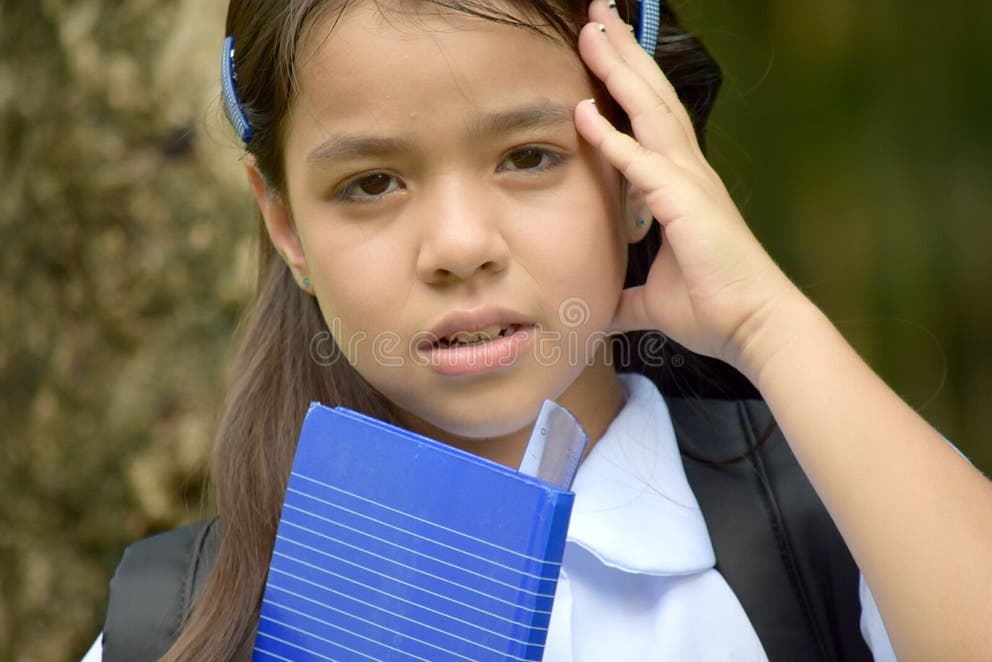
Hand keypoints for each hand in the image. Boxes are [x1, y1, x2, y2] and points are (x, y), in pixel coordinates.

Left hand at [574, 0, 800, 373]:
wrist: (752, 329)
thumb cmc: (713, 309)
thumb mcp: (652, 299)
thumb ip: (624, 295)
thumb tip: (600, 308)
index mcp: (682, 184)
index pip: (649, 118)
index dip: (625, 80)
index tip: (603, 48)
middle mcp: (688, 172)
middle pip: (650, 97)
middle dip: (622, 53)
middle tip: (596, 14)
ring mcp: (690, 183)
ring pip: (649, 111)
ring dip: (619, 69)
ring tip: (593, 28)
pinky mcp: (685, 205)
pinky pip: (641, 164)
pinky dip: (612, 137)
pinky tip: (584, 111)